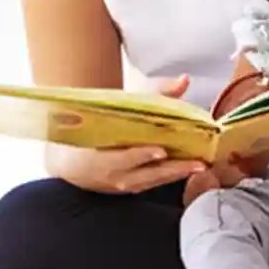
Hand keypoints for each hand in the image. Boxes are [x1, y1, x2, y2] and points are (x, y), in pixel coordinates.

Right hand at [47, 75, 208, 193]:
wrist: (70, 161)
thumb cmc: (98, 129)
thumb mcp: (122, 107)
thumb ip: (156, 94)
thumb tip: (183, 80)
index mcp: (104, 153)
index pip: (124, 155)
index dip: (141, 153)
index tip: (160, 150)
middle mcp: (114, 173)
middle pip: (146, 172)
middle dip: (173, 168)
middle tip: (197, 163)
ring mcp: (122, 184)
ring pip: (152, 180)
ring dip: (176, 174)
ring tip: (199, 167)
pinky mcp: (128, 189)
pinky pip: (151, 184)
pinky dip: (169, 177)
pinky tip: (187, 171)